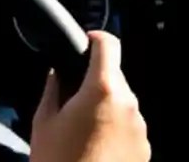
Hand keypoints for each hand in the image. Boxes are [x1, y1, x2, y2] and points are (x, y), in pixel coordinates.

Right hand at [30, 31, 149, 161]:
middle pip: (114, 76)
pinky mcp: (144, 148)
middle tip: (72, 102)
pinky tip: (95, 149)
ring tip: (81, 133)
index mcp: (101, 90)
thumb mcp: (44, 122)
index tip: (87, 43)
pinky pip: (129, 126)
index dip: (95, 39)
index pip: (108, 44)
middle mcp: (127, 104)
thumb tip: (59, 74)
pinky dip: (115, 130)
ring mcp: (139, 128)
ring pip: (122, 103)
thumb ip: (54, 88)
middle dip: (95, 83)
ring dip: (105, 108)